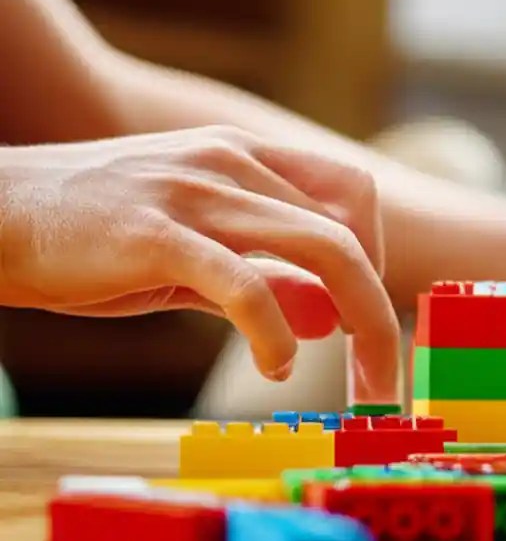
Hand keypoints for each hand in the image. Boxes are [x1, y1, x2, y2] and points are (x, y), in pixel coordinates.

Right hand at [0, 127, 399, 400]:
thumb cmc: (86, 238)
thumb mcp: (189, 255)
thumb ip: (264, 282)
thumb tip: (330, 320)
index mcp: (242, 157)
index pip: (354, 195)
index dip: (377, 257)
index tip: (363, 317)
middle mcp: (231, 161)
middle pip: (352, 230)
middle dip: (380, 312)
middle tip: (384, 380)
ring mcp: (195, 192)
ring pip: (323, 247)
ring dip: (361, 324)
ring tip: (359, 383)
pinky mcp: (156, 234)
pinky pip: (245, 283)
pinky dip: (275, 333)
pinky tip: (274, 366)